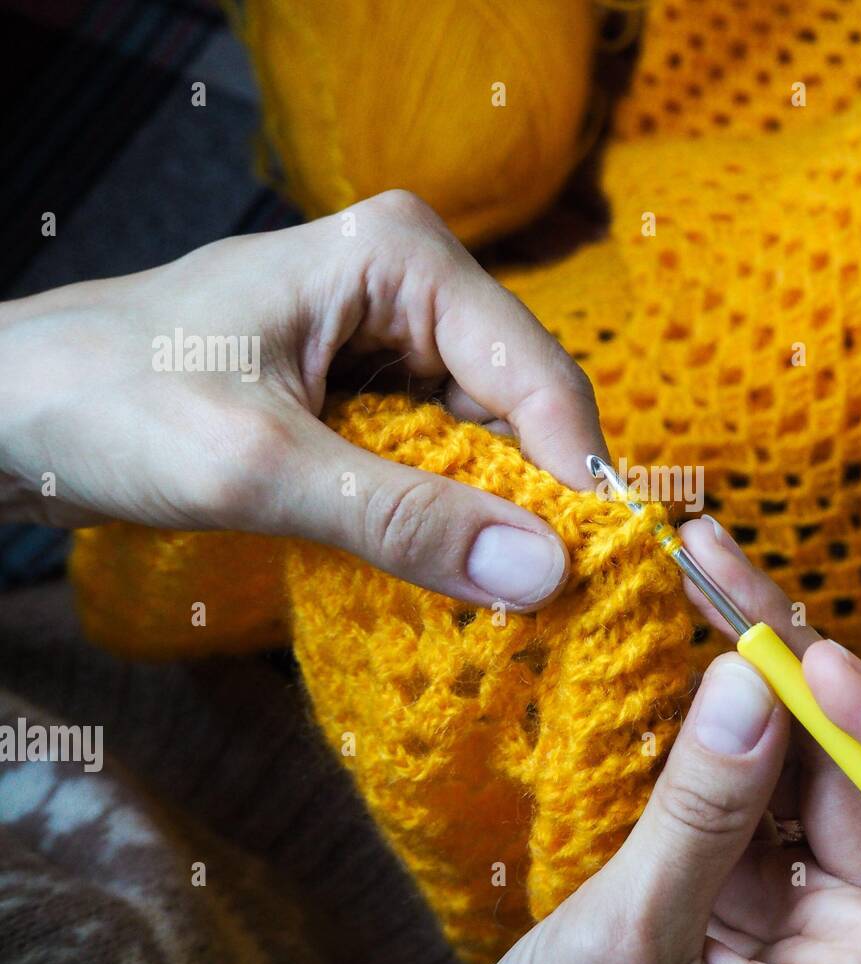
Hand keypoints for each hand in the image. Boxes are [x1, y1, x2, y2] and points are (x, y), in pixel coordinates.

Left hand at [0, 190, 606, 609]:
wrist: (10, 411)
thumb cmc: (108, 403)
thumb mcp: (260, 468)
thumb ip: (404, 520)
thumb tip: (543, 574)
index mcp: (403, 258)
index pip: (536, 375)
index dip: (574, 479)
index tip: (596, 578)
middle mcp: (414, 283)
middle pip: (523, 406)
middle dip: (535, 501)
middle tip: (550, 602)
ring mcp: (392, 334)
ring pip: (488, 437)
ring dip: (493, 515)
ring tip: (500, 595)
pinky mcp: (368, 385)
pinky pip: (440, 453)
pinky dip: (447, 512)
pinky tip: (445, 564)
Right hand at [494, 517, 860, 963]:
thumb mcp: (633, 941)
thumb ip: (699, 822)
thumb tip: (748, 686)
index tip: (822, 671)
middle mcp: (860, 926)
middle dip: (812, 668)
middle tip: (727, 575)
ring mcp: (808, 887)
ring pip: (823, 751)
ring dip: (770, 660)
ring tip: (708, 574)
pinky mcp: (753, 858)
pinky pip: (765, 762)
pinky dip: (733, 698)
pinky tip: (702, 626)